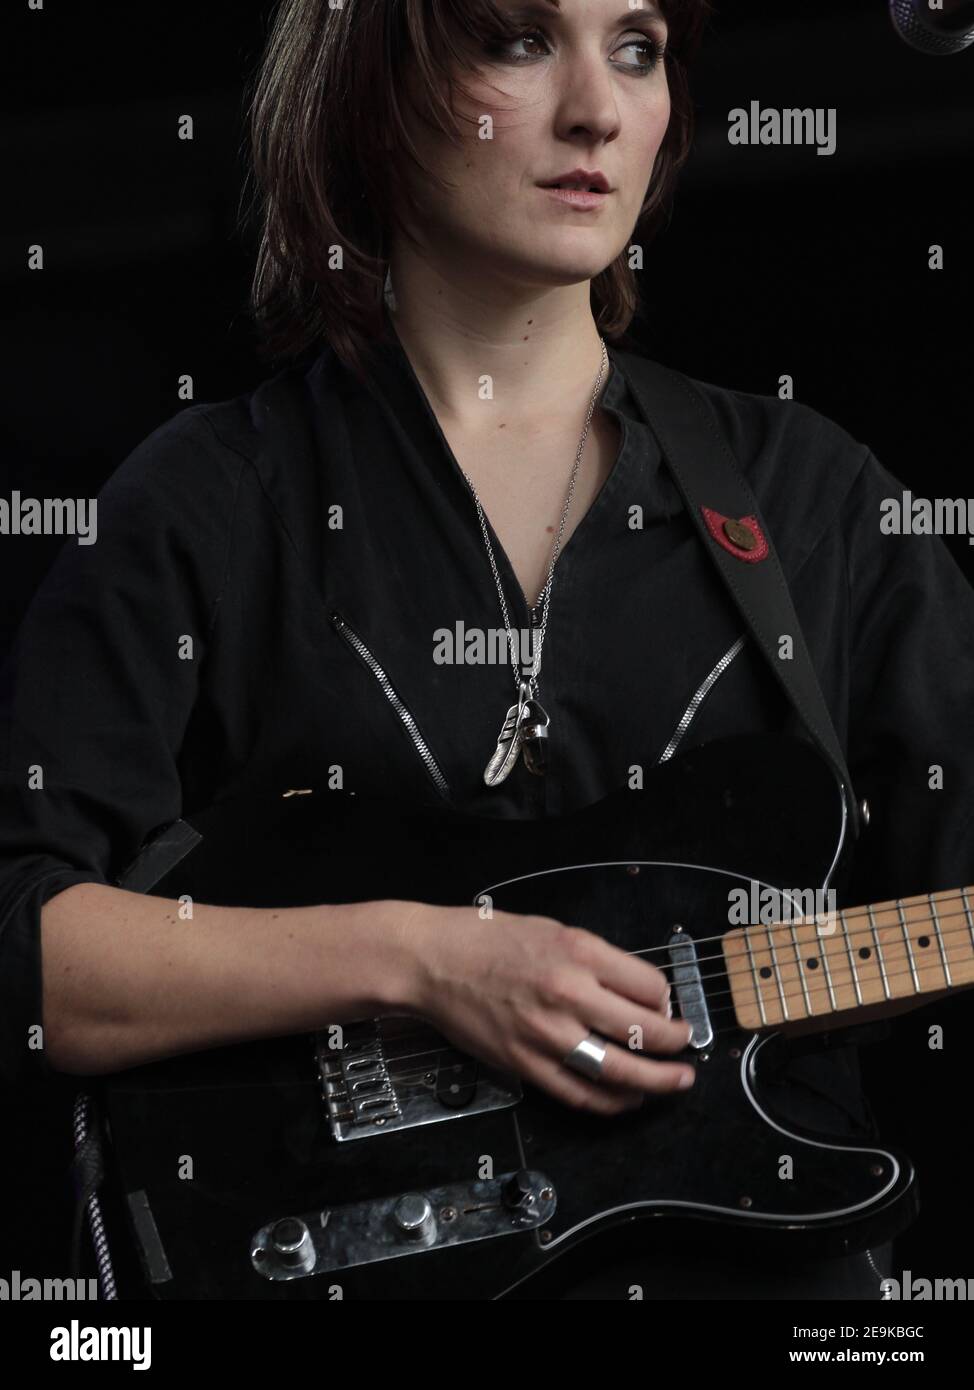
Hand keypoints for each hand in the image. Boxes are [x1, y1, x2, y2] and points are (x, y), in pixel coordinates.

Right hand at [401, 903, 695, 1114]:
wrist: (432, 961)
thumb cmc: (487, 940)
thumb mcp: (553, 930)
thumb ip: (596, 960)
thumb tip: (637, 991)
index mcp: (579, 952)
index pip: (650, 987)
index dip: (667, 999)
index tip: (668, 1005)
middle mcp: (568, 993)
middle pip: (646, 1032)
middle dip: (676, 1044)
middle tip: (686, 1047)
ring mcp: (546, 1034)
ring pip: (620, 1071)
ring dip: (656, 1081)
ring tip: (675, 1082)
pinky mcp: (525, 1064)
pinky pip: (580, 1094)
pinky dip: (611, 1102)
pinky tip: (628, 1098)